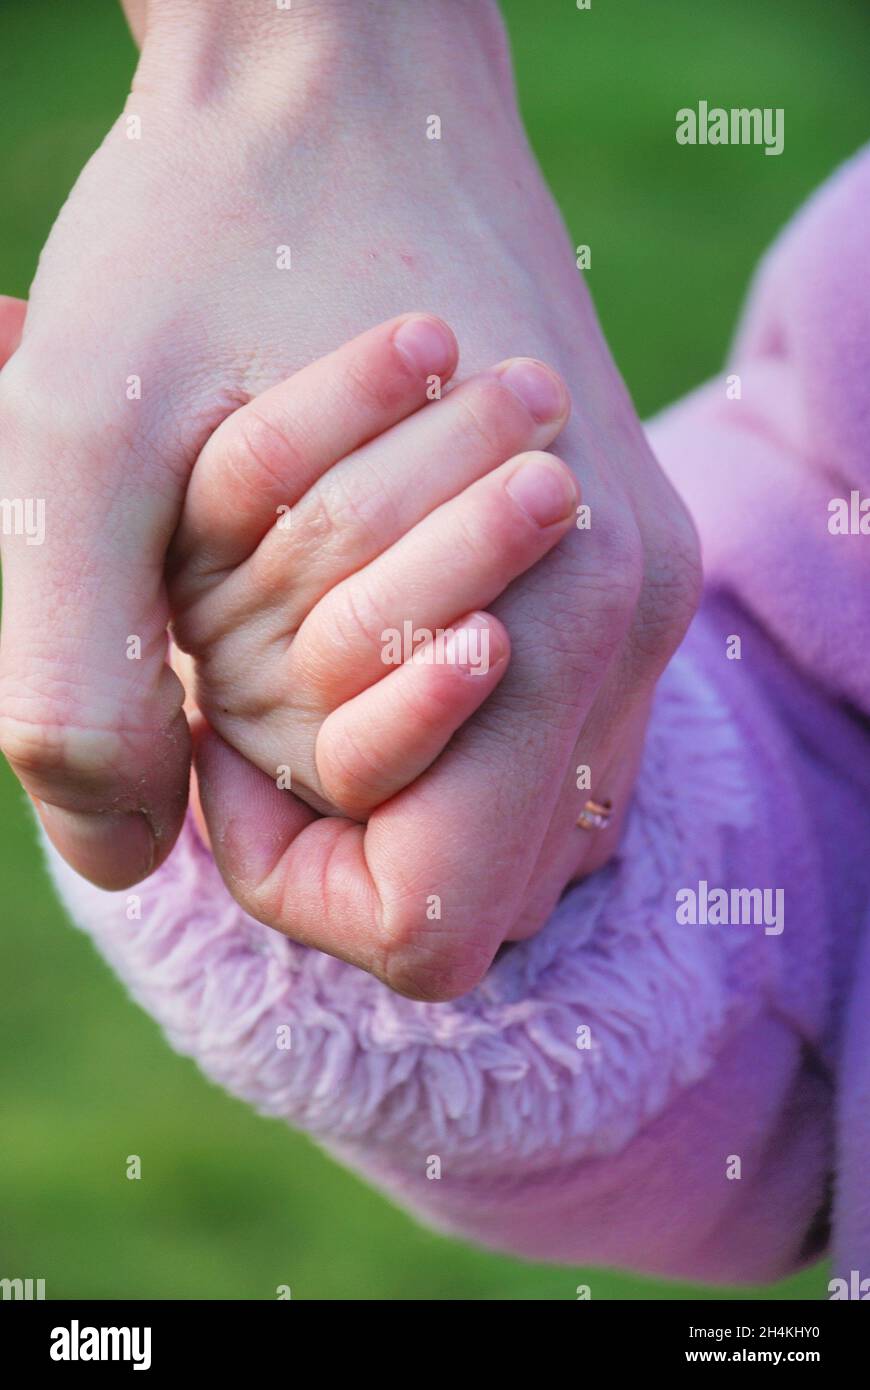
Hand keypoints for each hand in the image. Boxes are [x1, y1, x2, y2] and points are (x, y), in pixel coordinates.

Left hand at [0, 0, 699, 990]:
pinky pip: (545, 733)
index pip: (437, 923)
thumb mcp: (74, 452)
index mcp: (540, 626)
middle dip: (341, 814)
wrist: (340, 67)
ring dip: (389, 762)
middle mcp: (630, 628)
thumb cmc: (205, 235)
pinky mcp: (633, 557)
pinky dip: (440, 713)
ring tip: (307, 617)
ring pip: (521, 815)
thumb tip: (123, 860)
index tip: (212, 729)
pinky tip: (365, 598)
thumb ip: (69, 686)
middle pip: (489, 883)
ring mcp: (644, 594)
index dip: (295, 871)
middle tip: (250, 659)